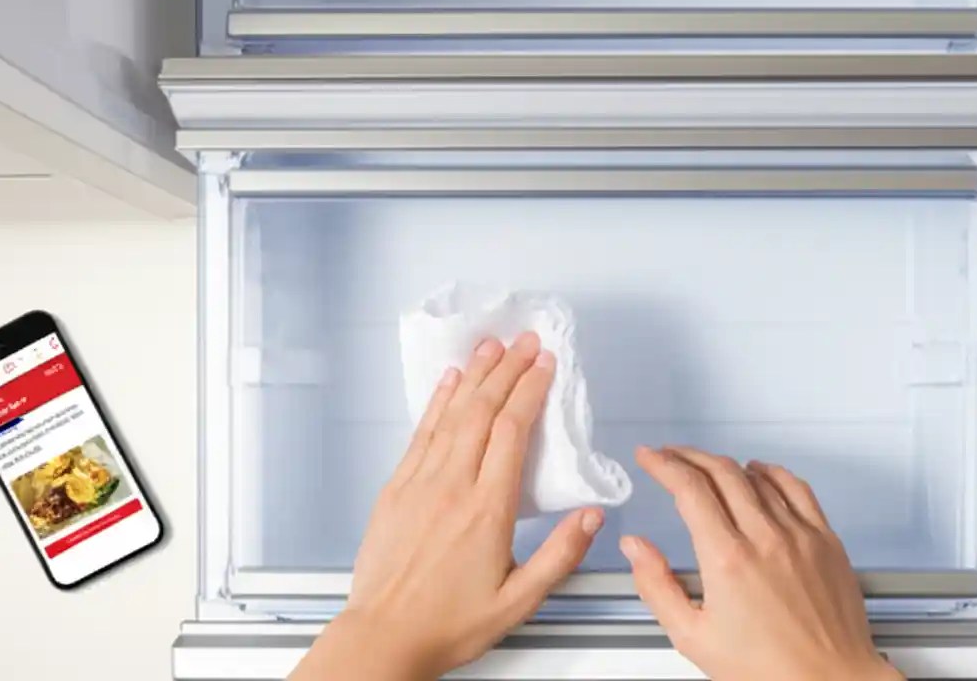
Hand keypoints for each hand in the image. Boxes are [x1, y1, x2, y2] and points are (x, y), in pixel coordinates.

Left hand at [290, 333, 603, 680]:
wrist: (384, 637)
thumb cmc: (449, 624)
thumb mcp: (519, 601)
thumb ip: (560, 555)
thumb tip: (593, 516)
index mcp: (487, 511)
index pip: (512, 432)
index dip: (530, 391)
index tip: (546, 364)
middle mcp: (451, 487)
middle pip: (482, 411)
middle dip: (507, 370)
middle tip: (526, 340)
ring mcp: (419, 484)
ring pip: (451, 415)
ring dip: (474, 376)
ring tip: (491, 346)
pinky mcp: (396, 489)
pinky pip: (421, 434)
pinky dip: (437, 403)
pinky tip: (449, 383)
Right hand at [621, 446, 902, 680]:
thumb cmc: (769, 669)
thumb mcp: (693, 637)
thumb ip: (656, 587)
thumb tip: (636, 548)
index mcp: (727, 559)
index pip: (689, 488)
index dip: (663, 465)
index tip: (649, 457)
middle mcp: (765, 538)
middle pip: (720, 472)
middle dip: (687, 456)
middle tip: (670, 456)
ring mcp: (799, 534)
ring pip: (756, 476)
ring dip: (725, 463)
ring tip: (706, 465)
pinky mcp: (825, 539)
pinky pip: (797, 488)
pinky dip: (772, 472)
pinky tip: (760, 471)